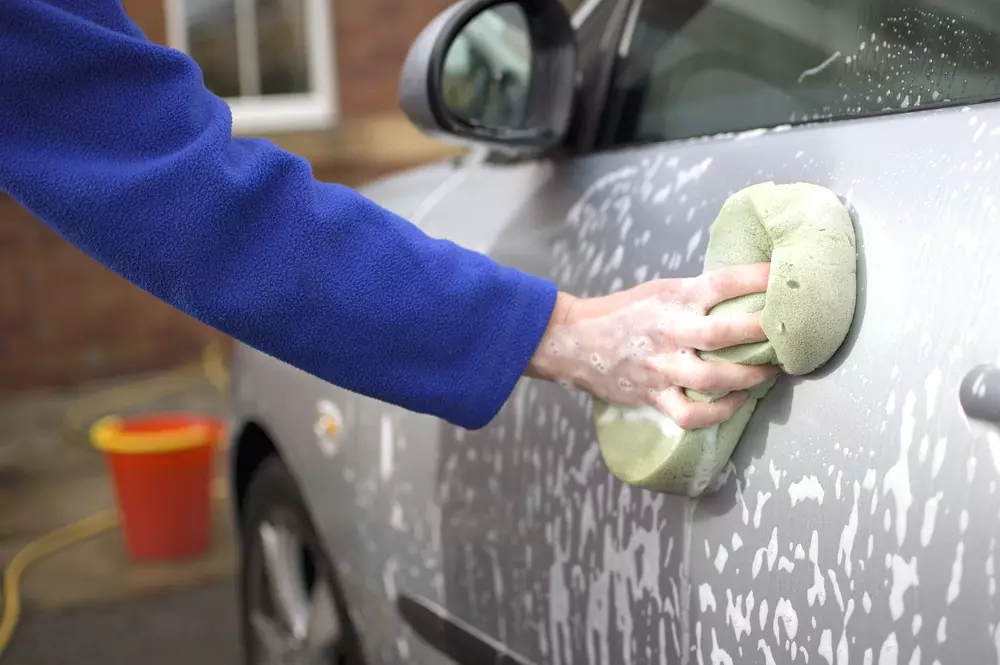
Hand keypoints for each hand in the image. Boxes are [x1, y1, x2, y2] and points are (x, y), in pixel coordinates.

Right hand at [527, 263, 777, 428]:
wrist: (574, 340)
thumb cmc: (624, 312)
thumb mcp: (661, 291)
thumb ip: (698, 295)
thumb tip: (750, 296)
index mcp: (673, 298)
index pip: (723, 283)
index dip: (758, 279)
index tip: (785, 278)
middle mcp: (669, 331)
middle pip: (723, 333)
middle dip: (763, 334)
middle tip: (790, 335)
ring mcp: (661, 367)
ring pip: (712, 379)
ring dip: (749, 378)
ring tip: (770, 372)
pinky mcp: (653, 395)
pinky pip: (692, 413)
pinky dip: (720, 411)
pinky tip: (737, 401)